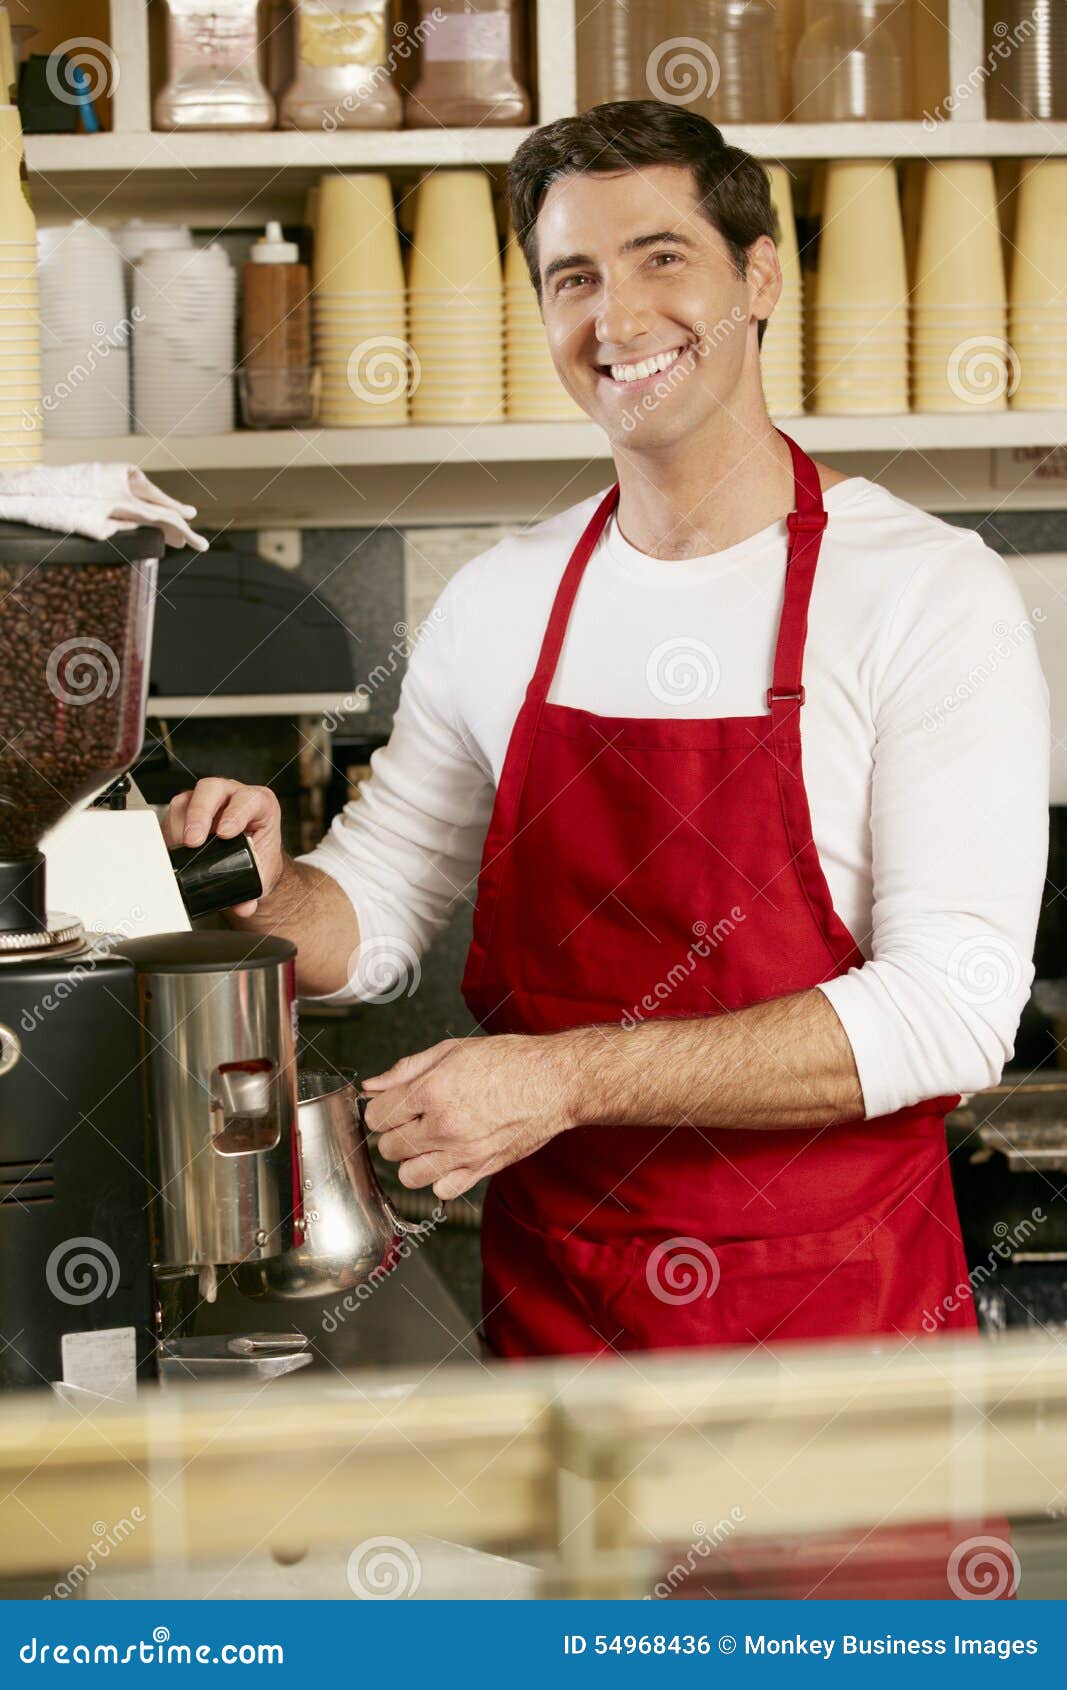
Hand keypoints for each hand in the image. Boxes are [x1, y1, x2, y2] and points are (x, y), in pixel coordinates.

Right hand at [162, 777, 283, 915]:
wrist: (251, 861)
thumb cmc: (260, 857)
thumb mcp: (262, 874)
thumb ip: (254, 891)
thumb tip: (243, 906)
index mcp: (259, 804)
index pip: (248, 799)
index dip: (236, 812)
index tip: (225, 833)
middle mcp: (232, 796)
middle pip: (212, 789)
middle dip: (200, 814)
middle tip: (194, 840)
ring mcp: (207, 801)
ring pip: (188, 799)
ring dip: (181, 823)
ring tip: (183, 847)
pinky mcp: (187, 811)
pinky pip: (173, 813)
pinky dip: (171, 830)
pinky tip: (175, 848)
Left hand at [362, 1033, 582, 1199]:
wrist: (554, 1082)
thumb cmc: (508, 1061)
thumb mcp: (452, 1050)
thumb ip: (406, 1069)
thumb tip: (371, 1086)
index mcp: (431, 1090)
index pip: (376, 1116)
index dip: (381, 1109)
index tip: (393, 1106)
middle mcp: (443, 1126)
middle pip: (388, 1148)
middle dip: (395, 1133)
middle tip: (413, 1121)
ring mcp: (463, 1152)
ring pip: (408, 1176)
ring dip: (412, 1160)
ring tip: (428, 1142)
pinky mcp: (482, 1170)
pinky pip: (441, 1190)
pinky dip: (440, 1178)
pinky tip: (449, 1157)